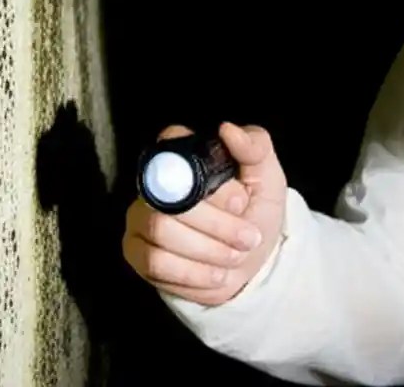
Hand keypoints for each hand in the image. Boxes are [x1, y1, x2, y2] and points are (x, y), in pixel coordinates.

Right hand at [123, 122, 287, 305]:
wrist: (251, 262)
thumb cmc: (255, 212)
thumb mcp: (267, 177)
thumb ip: (254, 147)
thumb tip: (228, 130)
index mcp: (183, 156)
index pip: (172, 149)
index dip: (207, 181)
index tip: (240, 200)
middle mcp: (153, 182)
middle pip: (170, 200)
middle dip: (218, 225)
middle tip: (248, 237)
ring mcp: (140, 217)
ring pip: (161, 232)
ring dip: (209, 251)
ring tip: (235, 255)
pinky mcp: (136, 252)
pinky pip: (155, 263)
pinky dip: (195, 273)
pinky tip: (216, 273)